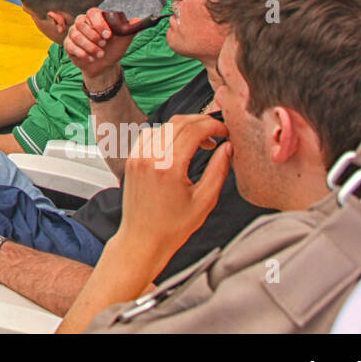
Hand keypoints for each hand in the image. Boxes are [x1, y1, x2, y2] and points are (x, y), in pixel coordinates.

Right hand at [64, 8, 135, 85]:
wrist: (105, 66)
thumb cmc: (113, 49)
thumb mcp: (123, 40)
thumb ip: (129, 29)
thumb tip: (137, 20)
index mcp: (96, 18)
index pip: (93, 12)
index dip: (99, 23)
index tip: (108, 35)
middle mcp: (83, 23)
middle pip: (80, 23)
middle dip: (93, 36)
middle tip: (104, 45)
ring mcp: (74, 33)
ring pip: (75, 35)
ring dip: (89, 47)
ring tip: (100, 55)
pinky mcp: (68, 44)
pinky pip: (69, 45)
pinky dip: (81, 53)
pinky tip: (90, 58)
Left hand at [116, 114, 231, 271]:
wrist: (142, 239)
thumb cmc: (172, 227)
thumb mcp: (204, 201)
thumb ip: (218, 170)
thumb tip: (228, 148)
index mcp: (168, 166)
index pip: (194, 130)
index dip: (214, 125)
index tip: (225, 131)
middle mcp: (150, 156)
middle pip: (179, 122)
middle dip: (202, 123)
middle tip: (217, 133)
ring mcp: (137, 156)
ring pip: (165, 126)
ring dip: (185, 127)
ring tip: (202, 142)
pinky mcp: (132, 159)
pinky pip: (151, 134)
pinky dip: (168, 133)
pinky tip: (180, 146)